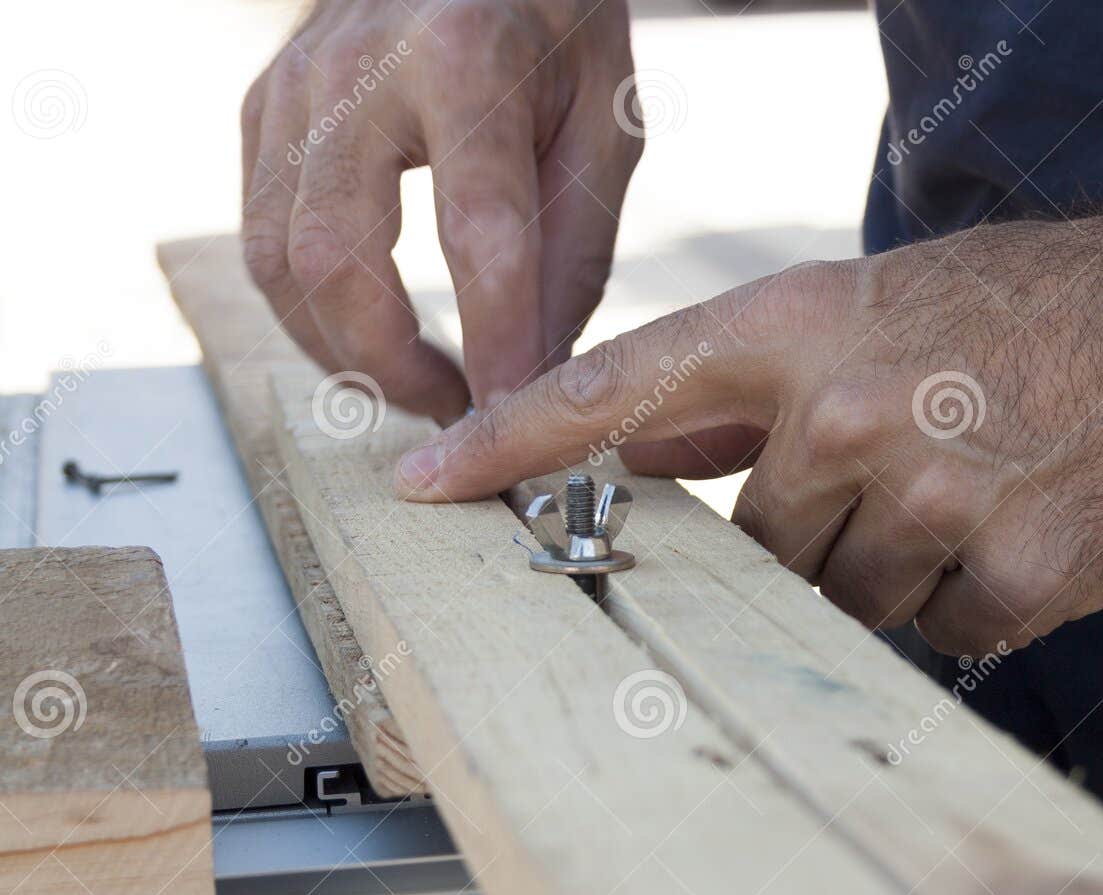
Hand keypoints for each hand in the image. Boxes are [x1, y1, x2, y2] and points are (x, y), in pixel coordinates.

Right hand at [241, 0, 639, 420]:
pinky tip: (367, 332)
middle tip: (452, 410)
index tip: (510, 412)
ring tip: (414, 385)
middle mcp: (359, 66)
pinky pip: (261, 234)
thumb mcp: (605, 132)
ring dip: (340, 350)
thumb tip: (528, 381)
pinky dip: (308, 306)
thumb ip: (570, 256)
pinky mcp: (264, 106)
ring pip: (277, 258)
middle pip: (336, 257)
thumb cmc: (557, 36)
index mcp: (466, 59)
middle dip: (389, 364)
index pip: (476, 232)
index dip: (492, 340)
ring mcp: (295, 84)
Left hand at [392, 220, 1102, 653]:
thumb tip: (632, 449)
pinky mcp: (1021, 573)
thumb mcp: (871, 309)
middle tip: (905, 471)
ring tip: (976, 489)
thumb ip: (746, 389)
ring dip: (897, 571)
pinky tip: (1024, 528)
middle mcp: (849, 415)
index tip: (420, 488)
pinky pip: (945, 636)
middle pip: (758, 550)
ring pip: (849, 604)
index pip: (617, 390)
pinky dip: (974, 603)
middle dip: (816, 535)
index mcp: (799, 328)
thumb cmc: (1026, 307)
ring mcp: (935, 499)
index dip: (511, 444)